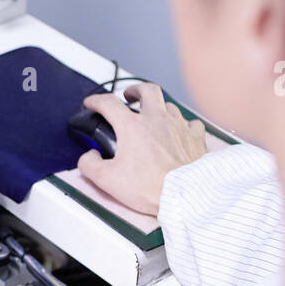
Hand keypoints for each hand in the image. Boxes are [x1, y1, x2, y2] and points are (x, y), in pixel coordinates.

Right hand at [77, 83, 207, 215]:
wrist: (184, 196)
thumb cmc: (149, 187)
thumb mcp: (107, 180)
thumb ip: (89, 165)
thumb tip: (89, 157)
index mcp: (132, 127)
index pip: (109, 103)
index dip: (96, 101)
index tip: (91, 104)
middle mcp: (157, 120)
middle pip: (147, 90)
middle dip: (135, 89)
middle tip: (129, 96)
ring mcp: (178, 126)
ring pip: (169, 105)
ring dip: (159, 108)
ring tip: (153, 117)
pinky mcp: (195, 138)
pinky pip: (191, 123)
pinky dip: (183, 125)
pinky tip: (180, 132)